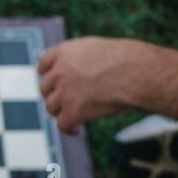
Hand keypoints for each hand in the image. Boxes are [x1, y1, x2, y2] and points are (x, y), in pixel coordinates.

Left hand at [38, 37, 153, 133]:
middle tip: (65, 101)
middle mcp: (59, 72)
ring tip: (72, 116)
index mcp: (65, 52)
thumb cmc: (126, 59)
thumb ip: (83, 58)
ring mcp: (64, 92)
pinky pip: (62, 125)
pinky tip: (76, 129)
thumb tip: (85, 69)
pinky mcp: (72, 111)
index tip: (49, 80)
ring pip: (51, 107)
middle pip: (45, 88)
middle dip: (54, 95)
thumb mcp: (98, 49)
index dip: (46, 74)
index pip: (44, 63)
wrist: (134, 72)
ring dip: (60, 112)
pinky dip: (68, 129)